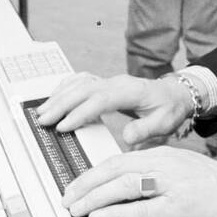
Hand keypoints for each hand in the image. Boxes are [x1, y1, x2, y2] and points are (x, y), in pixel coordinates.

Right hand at [35, 72, 192, 147]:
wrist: (175, 94)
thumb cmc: (169, 108)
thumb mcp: (165, 122)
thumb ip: (147, 130)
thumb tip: (127, 136)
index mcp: (131, 91)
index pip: (100, 99)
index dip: (80, 112)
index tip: (64, 126)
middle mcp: (117, 82)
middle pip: (84, 89)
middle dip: (61, 104)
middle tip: (43, 120)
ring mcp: (110, 81)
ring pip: (79, 83)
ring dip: (59, 96)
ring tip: (42, 112)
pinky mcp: (105, 83)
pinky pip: (82, 80)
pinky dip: (65, 87)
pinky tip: (55, 97)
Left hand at [62, 146, 216, 216]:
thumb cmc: (216, 188)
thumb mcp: (181, 172)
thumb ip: (155, 177)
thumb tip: (127, 192)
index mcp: (163, 155)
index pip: (119, 159)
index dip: (93, 172)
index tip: (76, 184)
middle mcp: (165, 164)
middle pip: (115, 167)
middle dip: (86, 183)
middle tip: (68, 197)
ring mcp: (172, 183)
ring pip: (124, 184)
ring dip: (95, 196)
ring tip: (77, 208)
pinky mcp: (179, 206)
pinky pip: (142, 209)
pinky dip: (117, 212)